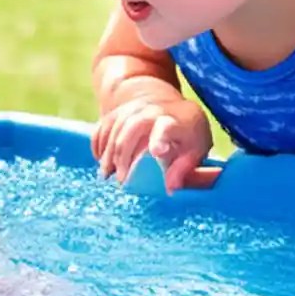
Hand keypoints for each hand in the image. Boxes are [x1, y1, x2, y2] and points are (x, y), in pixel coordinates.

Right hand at [93, 95, 212, 192]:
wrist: (172, 107)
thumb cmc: (187, 135)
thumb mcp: (196, 150)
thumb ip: (184, 169)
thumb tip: (169, 188)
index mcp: (176, 120)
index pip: (166, 127)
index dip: (160, 138)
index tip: (156, 152)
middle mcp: (153, 109)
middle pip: (133, 125)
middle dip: (124, 152)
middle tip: (121, 179)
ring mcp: (134, 107)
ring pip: (116, 125)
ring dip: (108, 151)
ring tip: (106, 174)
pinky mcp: (120, 111)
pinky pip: (104, 124)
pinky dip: (99, 142)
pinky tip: (99, 159)